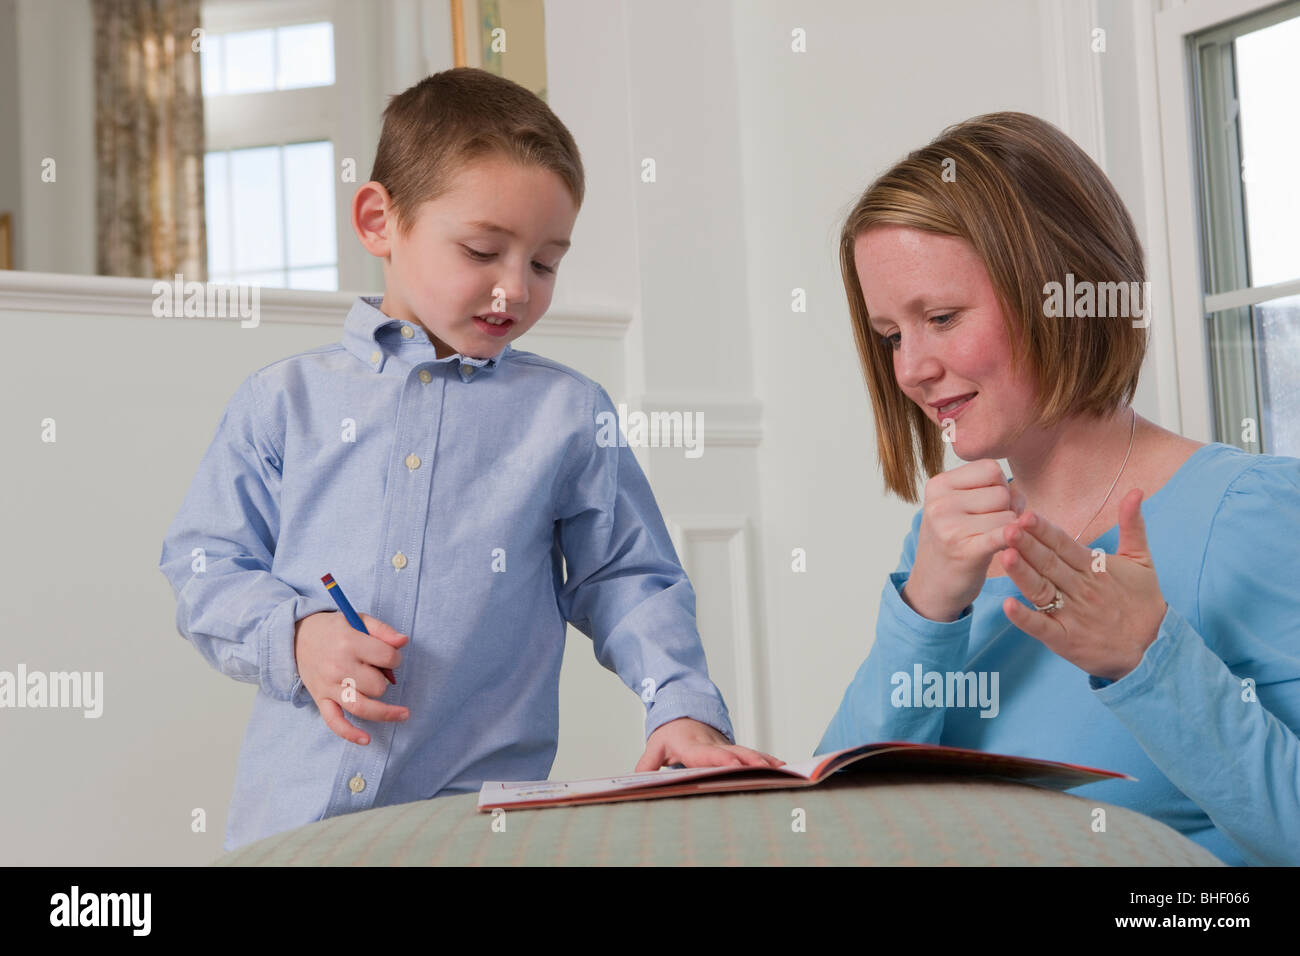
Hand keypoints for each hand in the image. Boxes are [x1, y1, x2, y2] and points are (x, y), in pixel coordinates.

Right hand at [294, 611, 409, 744]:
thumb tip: (403, 642)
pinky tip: (366, 739)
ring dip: (385, 712)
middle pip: (377, 685)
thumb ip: (383, 630)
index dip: (396, 658)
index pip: (387, 658)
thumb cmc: (333, 629)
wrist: (297, 636)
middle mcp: (338, 667)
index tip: (391, 656)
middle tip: (378, 670)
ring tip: (403, 713)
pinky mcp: (320, 699)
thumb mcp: (358, 619)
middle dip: (385, 679)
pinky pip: (334, 722)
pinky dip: (350, 733)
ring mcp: (329, 686)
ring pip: (362, 707)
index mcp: (349, 642)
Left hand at [634, 718, 783, 771]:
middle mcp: (712, 743)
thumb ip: (647, 763)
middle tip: (764, 769)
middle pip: (732, 752)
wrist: (683, 712)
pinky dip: (767, 760)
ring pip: (746, 752)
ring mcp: (725, 745)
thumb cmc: (670, 733)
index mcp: (691, 744)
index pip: (705, 753)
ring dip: (762, 761)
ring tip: (781, 769)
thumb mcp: (655, 745)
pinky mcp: (734, 748)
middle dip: (748, 761)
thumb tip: (637, 779)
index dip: (719, 758)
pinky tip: (783, 767)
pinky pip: (752, 753)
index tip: (732, 764)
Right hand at [906, 459, 1026, 620]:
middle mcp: (940, 503)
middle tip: (990, 526)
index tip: (989, 504)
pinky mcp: (966, 552)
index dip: (1000, 485)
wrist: (931, 586)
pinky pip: (1005, 534)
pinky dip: (1013, 538)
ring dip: (1010, 529)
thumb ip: (985, 488)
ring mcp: (950, 528)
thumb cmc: (951, 541)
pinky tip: (1011, 544)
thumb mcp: (954, 505)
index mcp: (938, 485)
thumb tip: (1018, 492)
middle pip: (1002, 492)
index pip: (991, 468)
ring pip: (1009, 514)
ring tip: (989, 539)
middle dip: (1006, 508)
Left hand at [999, 488, 1167, 680]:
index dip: (1045, 531)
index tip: (1026, 515)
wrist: (1154, 648)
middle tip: (1008, 527)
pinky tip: (1008, 605)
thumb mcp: (1141, 560)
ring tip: (1005, 555)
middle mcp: (1080, 589)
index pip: (1064, 545)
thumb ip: (1133, 525)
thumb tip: (1135, 490)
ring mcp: (1072, 614)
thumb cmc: (1142, 601)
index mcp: (1094, 568)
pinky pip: (1042, 627)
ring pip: (1042, 590)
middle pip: (1049, 564)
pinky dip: (1025, 618)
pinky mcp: (1065, 639)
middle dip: (1028, 545)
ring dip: (1023, 573)